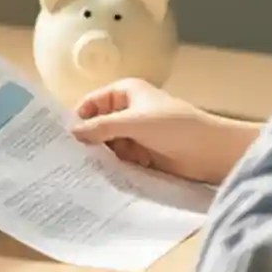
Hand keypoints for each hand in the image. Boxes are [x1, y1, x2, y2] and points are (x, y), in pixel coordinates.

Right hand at [69, 79, 261, 184]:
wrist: (211, 151)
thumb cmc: (176, 126)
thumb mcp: (134, 122)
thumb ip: (101, 127)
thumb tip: (71, 132)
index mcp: (125, 92)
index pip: (91, 103)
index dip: (77, 117)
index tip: (60, 138)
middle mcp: (128, 111)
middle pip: (97, 126)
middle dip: (86, 141)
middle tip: (64, 160)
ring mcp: (135, 134)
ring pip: (107, 145)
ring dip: (99, 157)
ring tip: (78, 172)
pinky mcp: (142, 155)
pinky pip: (119, 161)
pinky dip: (112, 168)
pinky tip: (97, 179)